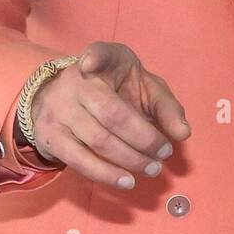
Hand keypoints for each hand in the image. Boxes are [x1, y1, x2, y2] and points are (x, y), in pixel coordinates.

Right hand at [27, 41, 190, 188]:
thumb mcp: (144, 87)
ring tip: (153, 169)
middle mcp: (74, 83)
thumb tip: (183, 133)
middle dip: (144, 138)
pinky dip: (106, 174)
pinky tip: (126, 181)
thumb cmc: (117, 90)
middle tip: (163, 154)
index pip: (97, 53)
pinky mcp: (51, 136)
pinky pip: (79, 160)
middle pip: (112, 114)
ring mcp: (59, 110)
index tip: (91, 63)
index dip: (94, 56)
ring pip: (98, 140)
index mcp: (102, 61)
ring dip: (130, 160)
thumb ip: (166, 106)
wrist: (69, 99)